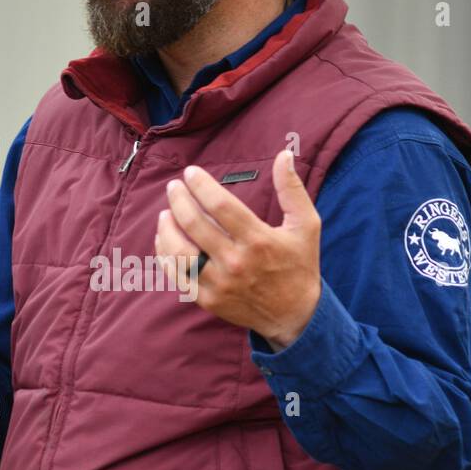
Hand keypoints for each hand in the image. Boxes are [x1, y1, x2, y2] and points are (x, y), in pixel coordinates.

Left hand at [154, 148, 321, 348]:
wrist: (294, 315)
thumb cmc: (299, 265)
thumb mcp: (306, 224)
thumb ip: (292, 189)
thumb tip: (284, 154)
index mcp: (258, 240)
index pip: (221, 206)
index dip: (201, 185)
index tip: (190, 172)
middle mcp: (236, 262)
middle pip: (195, 225)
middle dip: (178, 200)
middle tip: (173, 187)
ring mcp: (219, 283)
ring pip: (180, 252)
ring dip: (167, 228)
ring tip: (165, 213)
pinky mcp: (208, 300)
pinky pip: (178, 276)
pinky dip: (165, 255)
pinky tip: (164, 239)